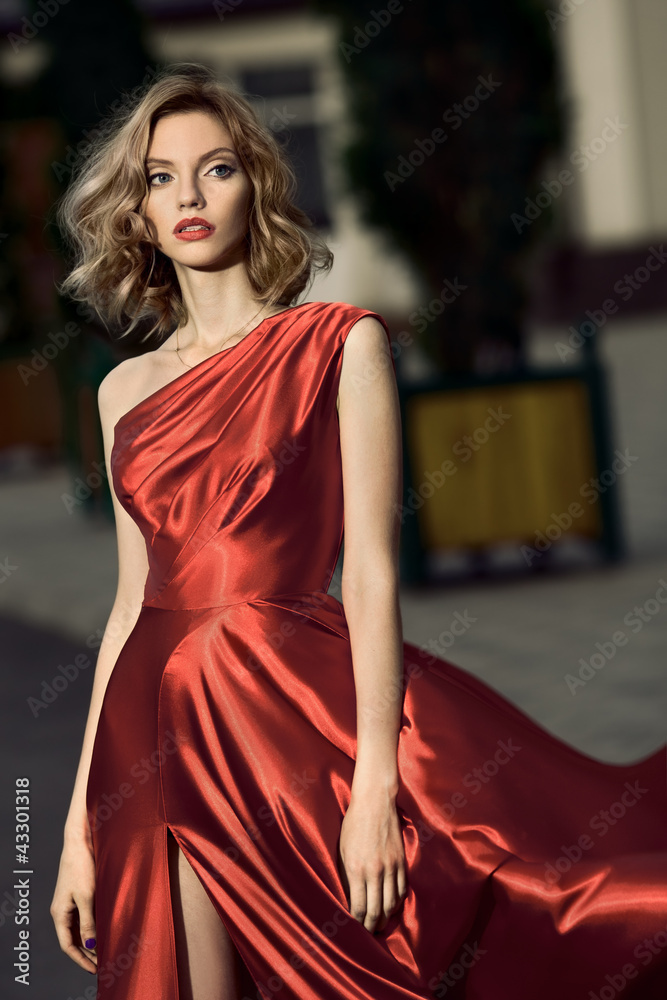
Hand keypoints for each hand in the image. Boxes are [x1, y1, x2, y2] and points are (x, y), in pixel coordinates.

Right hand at [50, 832, 97, 973]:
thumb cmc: (82, 866)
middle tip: (103, 964)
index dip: (81, 959)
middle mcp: (62, 910)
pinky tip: (105, 930)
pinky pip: (84, 916)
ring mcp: (69, 903)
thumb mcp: (87, 897)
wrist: (80, 842)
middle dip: (87, 953)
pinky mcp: (78, 894)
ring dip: (91, 940)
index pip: (68, 945)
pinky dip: (94, 926)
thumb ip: (89, 922)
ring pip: (80, 928)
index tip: (95, 969)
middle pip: (73, 939)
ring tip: (106, 950)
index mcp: (60, 913)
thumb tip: (91, 946)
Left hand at [337, 789, 407, 933]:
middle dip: (371, 926)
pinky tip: (391, 906)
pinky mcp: (401, 861)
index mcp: (357, 869)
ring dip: (385, 918)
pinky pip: (401, 889)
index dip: (357, 922)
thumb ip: (346, 876)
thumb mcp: (342, 851)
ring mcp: (391, 867)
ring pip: (391, 903)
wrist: (375, 803)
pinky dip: (397, 902)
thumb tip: (348, 898)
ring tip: (379, 924)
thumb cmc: (353, 825)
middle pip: (376, 910)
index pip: (359, 907)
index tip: (354, 928)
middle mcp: (375, 871)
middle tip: (367, 933)